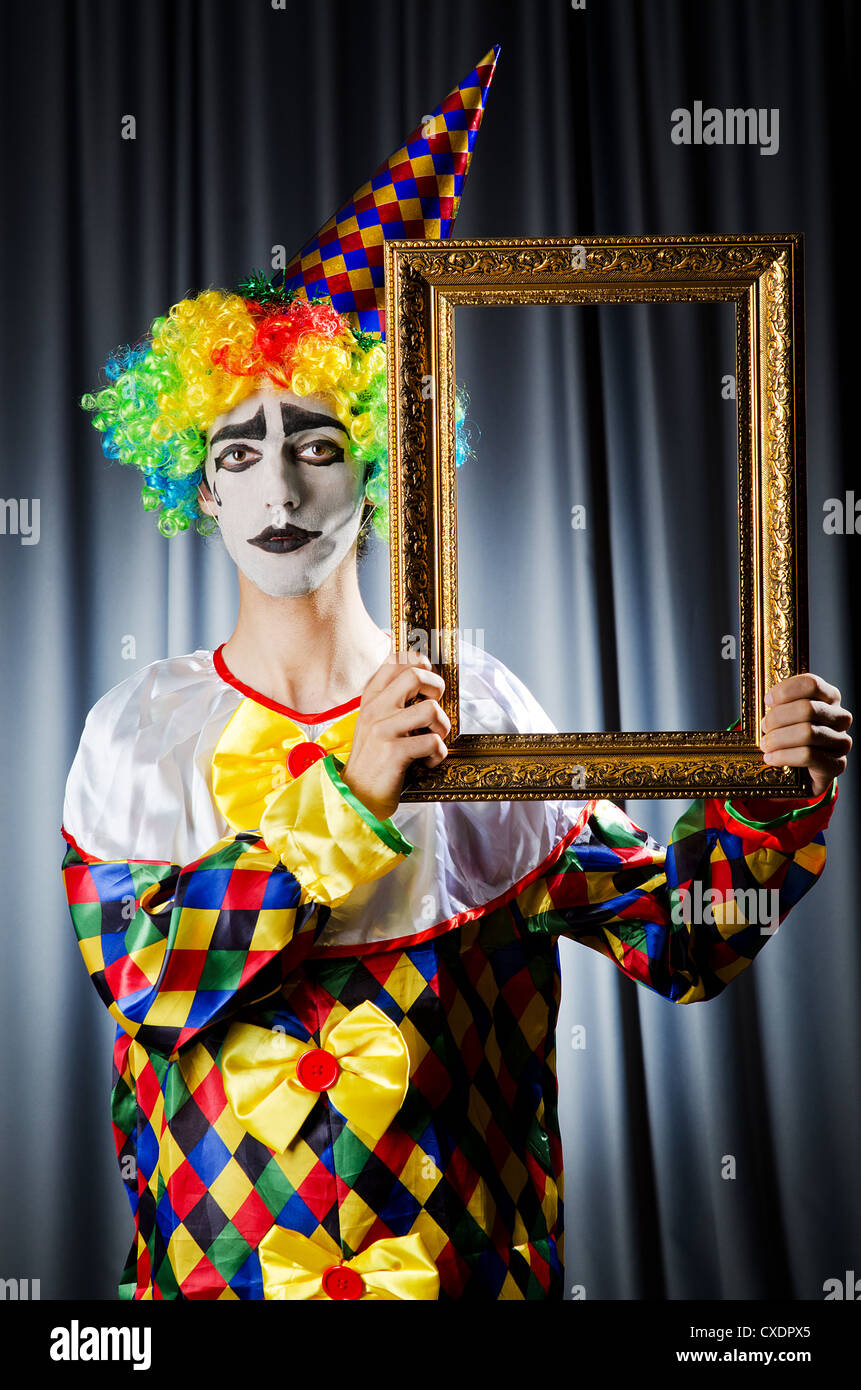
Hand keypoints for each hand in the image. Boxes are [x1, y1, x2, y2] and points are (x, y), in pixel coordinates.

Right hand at [341, 651, 449, 820]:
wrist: (356, 796)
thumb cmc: (374, 761)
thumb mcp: (375, 725)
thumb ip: (392, 703)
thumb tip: (426, 681)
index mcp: (371, 699)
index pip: (394, 661)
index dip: (419, 662)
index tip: (428, 676)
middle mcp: (375, 710)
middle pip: (415, 675)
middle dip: (436, 687)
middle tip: (435, 705)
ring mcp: (383, 730)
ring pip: (431, 709)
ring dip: (442, 727)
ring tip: (433, 741)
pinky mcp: (394, 752)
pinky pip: (433, 742)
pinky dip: (438, 754)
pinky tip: (427, 762)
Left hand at [760, 672, 852, 797]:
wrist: (802, 773)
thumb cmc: (791, 738)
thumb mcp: (787, 717)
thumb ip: (781, 705)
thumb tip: (767, 701)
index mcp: (829, 698)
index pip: (811, 684)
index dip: (786, 690)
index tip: (767, 700)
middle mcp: (840, 717)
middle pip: (807, 708)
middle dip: (778, 718)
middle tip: (763, 727)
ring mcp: (841, 741)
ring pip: (808, 733)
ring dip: (779, 738)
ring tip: (765, 744)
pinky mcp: (837, 764)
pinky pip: (808, 756)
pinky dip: (784, 756)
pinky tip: (771, 758)